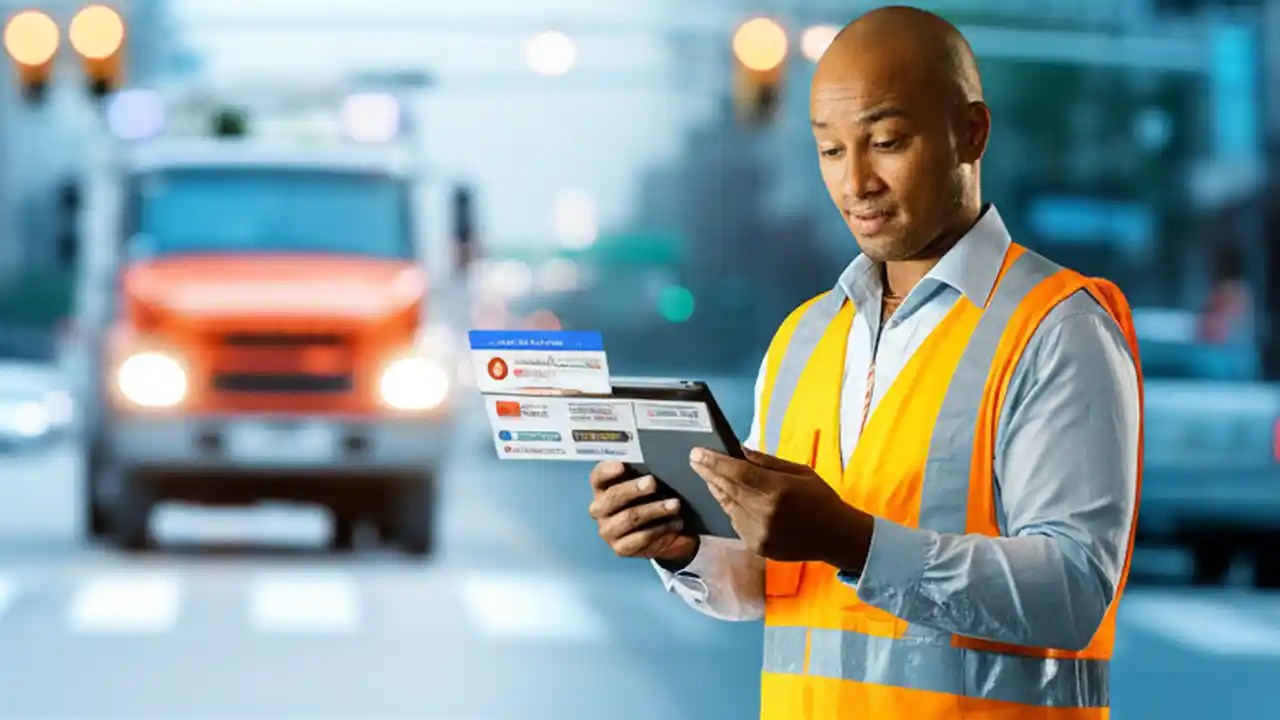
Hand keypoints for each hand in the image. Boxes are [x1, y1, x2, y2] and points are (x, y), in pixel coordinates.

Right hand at [588, 461, 698, 564]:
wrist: (669, 532)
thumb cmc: (656, 499)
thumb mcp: (651, 483)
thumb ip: (646, 472)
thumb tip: (659, 457)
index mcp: (603, 488)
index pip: (597, 477)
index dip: (607, 470)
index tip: (622, 465)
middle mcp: (600, 509)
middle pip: (612, 497)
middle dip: (633, 489)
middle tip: (653, 483)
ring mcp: (608, 531)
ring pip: (628, 518)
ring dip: (653, 510)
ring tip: (675, 504)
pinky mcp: (620, 549)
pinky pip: (640, 537)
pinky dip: (660, 528)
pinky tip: (676, 522)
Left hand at [690, 447, 872, 566]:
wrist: (835, 536)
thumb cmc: (820, 498)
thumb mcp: (799, 471)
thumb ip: (766, 462)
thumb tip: (739, 451)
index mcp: (778, 490)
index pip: (737, 472)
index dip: (715, 461)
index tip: (697, 452)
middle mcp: (764, 513)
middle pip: (728, 489)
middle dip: (708, 472)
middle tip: (694, 459)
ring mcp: (759, 533)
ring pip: (728, 506)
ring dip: (717, 489)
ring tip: (709, 476)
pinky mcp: (756, 547)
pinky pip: (735, 522)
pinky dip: (730, 508)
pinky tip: (729, 497)